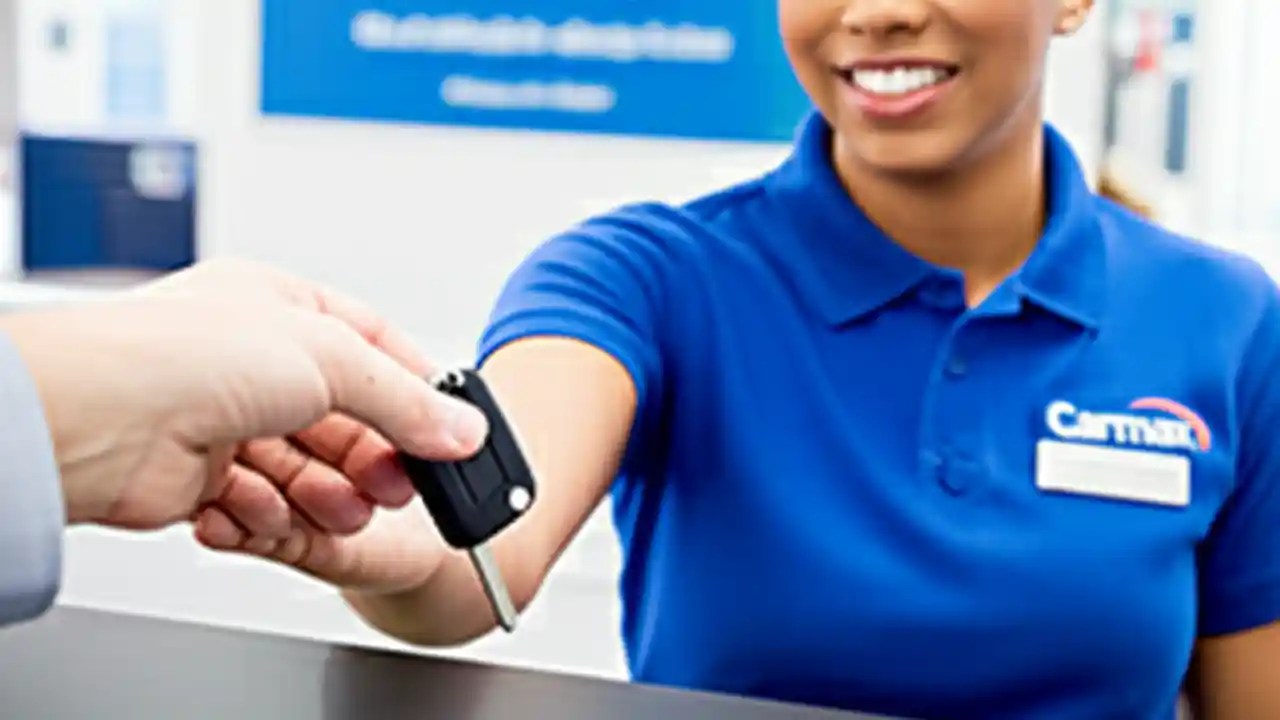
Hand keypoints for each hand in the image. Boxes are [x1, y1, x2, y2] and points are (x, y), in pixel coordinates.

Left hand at [0, 259, 487, 550]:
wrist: (97, 420)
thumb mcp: (333, 360)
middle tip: (404, 485)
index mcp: (280, 307)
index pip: (370, 345)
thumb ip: (407, 403)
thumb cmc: (185, 355)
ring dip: (329, 492)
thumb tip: (462, 430)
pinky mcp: (199, 474)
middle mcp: (251, 359)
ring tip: (346, 508)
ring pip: (305, 466)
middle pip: (343, 416)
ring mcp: (223, 417)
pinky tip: (268, 507)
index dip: (414, 389)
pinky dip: (270, 510)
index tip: (448, 428)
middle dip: (376, 457)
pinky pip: (261, 500)